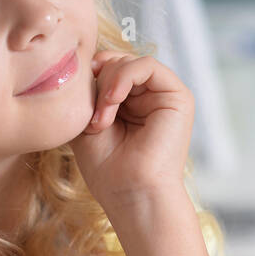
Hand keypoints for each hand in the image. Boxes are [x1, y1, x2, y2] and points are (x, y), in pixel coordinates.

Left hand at [69, 50, 193, 210]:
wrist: (131, 194)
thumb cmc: (108, 169)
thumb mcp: (87, 121)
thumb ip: (89, 91)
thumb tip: (91, 61)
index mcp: (131, 104)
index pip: (108, 68)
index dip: (90, 77)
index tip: (75, 103)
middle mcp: (150, 97)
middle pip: (118, 61)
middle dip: (98, 82)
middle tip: (91, 118)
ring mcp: (165, 96)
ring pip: (130, 61)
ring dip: (108, 84)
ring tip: (102, 118)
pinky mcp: (179, 96)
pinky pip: (146, 65)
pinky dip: (123, 77)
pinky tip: (113, 101)